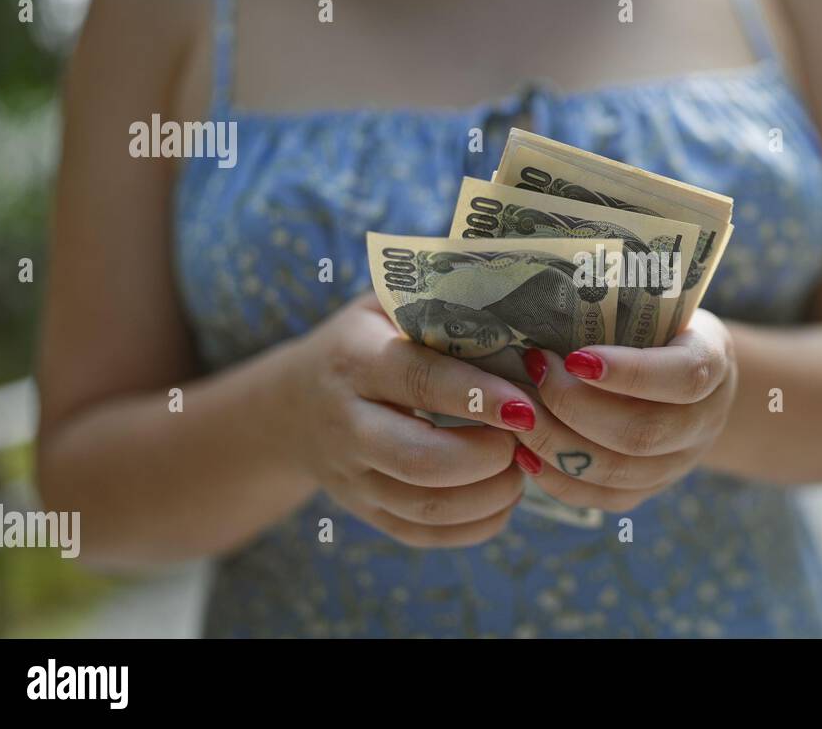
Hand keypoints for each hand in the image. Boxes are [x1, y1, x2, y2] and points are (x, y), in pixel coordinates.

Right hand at [275, 293, 535, 546]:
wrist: (294, 404)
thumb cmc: (371, 340)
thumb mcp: (390, 304)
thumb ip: (444, 297)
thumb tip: (524, 285)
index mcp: (355, 358)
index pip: (419, 380)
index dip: (478, 396)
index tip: (527, 406)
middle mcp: (347, 423)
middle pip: (419, 459)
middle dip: (487, 456)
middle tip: (526, 437)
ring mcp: (353, 477)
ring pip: (426, 508)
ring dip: (491, 494)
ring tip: (523, 464)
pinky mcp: (367, 512)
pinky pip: (426, 535)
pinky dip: (478, 525)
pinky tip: (504, 495)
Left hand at [512, 309, 737, 511]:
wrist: (690, 375)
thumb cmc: (659, 324)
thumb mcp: (658, 302)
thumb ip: (623, 304)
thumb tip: (548, 296)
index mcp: (713, 362)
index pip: (682, 378)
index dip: (629, 373)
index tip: (575, 356)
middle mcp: (703, 421)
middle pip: (642, 433)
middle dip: (575, 406)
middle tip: (534, 370)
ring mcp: (678, 463)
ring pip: (617, 473)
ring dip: (556, 443)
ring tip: (517, 411)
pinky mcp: (647, 490)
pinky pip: (600, 498)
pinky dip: (556, 477)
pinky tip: (523, 451)